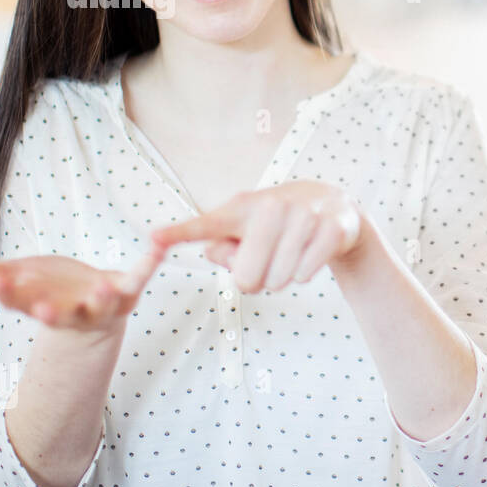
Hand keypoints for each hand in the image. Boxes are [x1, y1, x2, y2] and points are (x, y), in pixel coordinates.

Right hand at [0, 243, 166, 331]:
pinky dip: (150, 263)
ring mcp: (103, 306)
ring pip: (102, 306)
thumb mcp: (18, 280)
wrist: (93, 306)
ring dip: (102, 299)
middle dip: (51, 311)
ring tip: (102, 289)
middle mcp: (73, 312)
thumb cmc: (49, 289)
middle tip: (41, 307)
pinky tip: (159, 246)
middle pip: (60, 315)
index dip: (8, 292)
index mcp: (41, 306)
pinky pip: (140, 277)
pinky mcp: (128, 292)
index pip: (20, 303)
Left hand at [149, 181, 363, 293]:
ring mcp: (302, 216)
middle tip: (267, 260)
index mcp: (241, 208)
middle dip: (256, 280)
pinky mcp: (329, 229)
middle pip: (247, 278)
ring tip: (290, 253)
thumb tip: (220, 257)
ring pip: (278, 280)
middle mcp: (271, 207)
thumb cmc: (277, 223)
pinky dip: (305, 274)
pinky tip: (309, 254)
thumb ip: (223, 248)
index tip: (153, 238)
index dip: (179, 233)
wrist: (333, 205)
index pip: (207, 225)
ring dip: (283, 277)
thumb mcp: (245, 230)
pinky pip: (305, 274)